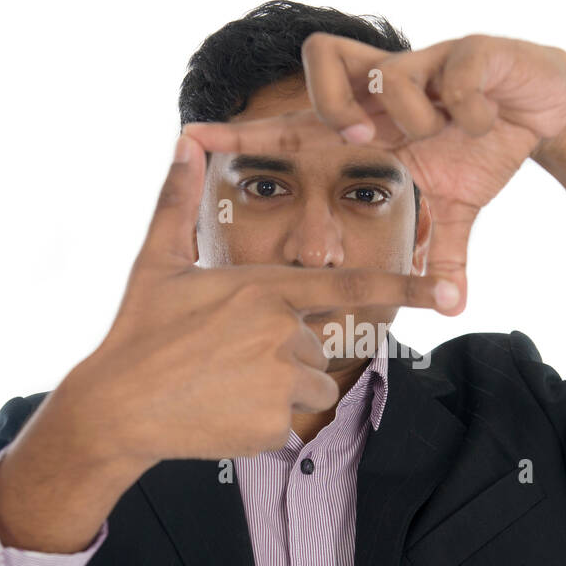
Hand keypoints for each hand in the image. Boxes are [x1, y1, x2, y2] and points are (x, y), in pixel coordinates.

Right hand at [56, 134, 451, 465]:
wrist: (116, 407)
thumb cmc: (137, 332)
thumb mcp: (157, 263)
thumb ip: (178, 202)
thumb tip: (183, 143)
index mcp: (263, 288)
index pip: (351, 284)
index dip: (406, 287)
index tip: (449, 292)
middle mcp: (282, 330)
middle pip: (317, 345)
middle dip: (284, 355)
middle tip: (229, 362)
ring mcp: (280, 379)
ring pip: (312, 386)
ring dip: (281, 390)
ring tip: (225, 386)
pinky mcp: (274, 422)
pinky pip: (290, 421)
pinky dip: (263, 422)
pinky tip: (222, 413)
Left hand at [180, 32, 565, 314]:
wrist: (540, 103)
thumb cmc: (480, 150)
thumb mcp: (455, 210)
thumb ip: (441, 254)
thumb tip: (448, 308)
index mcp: (366, 126)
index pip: (293, 125)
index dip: (245, 131)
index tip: (193, 137)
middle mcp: (383, 91)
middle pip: (322, 62)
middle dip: (331, 106)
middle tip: (358, 140)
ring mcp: (423, 67)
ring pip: (380, 65)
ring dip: (404, 106)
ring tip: (433, 131)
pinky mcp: (468, 53)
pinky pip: (453, 71)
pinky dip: (465, 102)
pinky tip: (480, 120)